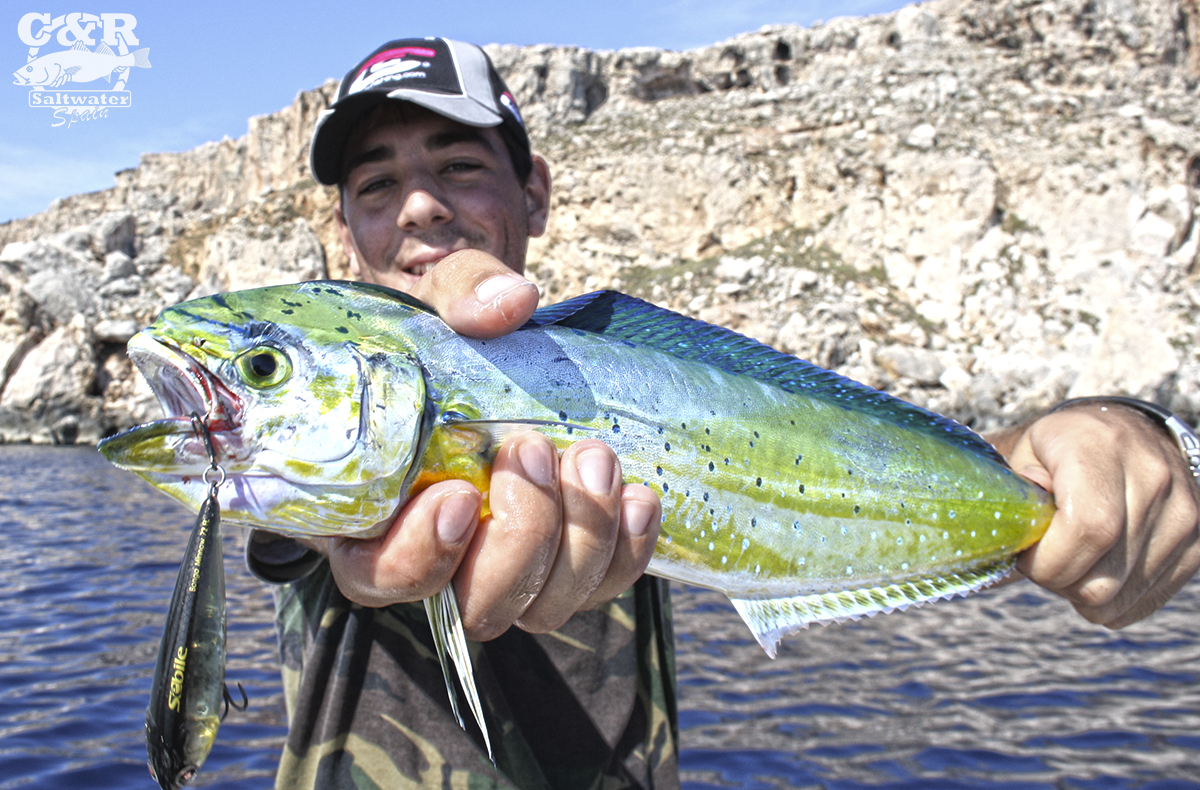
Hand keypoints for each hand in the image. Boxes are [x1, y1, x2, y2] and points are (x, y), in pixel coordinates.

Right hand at [325, 250, 661, 638]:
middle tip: (538, 451)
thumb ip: (459, 297)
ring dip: (581, 540)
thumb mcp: (434, 303)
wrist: (488, 357)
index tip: (463, 494)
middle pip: (476, 606)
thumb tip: (509, 303)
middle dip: (522, 537)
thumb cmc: (441, 340)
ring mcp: (509, 569)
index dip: (420, 556)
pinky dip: (627, 552)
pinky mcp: (566, 562)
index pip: (380, 576)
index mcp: (374, 517)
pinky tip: (639, 498)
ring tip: (595, 458)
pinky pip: (600, 587)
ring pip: (544, 608)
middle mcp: (441, 561)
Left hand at [991, 401, 1199, 627]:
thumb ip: (1015, 490)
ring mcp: (1183, 512)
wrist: (1125, 434)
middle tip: (1042, 559)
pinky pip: (1144, 600)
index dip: (1049, 560)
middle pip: (1103, 576)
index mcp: (1100, 446)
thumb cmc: (1061, 448)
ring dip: (1081, 593)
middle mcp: (1153, 476)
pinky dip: (1111, 600)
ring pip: (1121, 596)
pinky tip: (1095, 569)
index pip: (1088, 528)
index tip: (1026, 555)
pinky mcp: (1197, 542)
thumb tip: (1018, 522)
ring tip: (1069, 559)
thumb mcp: (1025, 453)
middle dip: (1058, 581)